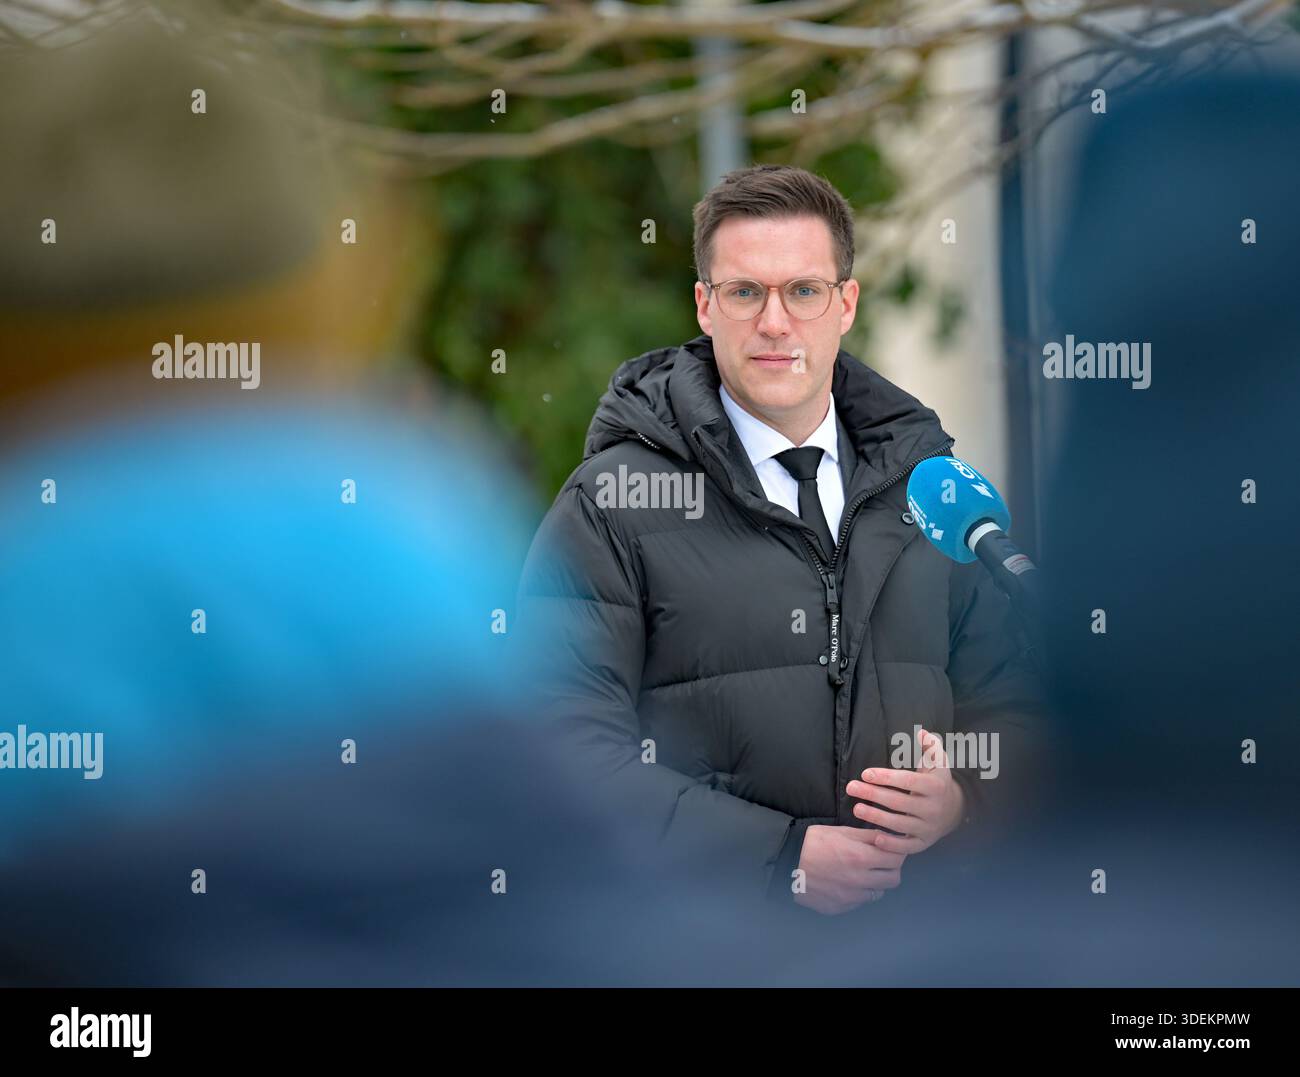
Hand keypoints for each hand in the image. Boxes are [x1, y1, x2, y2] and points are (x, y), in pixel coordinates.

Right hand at [792, 824, 905, 915]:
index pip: (897, 858)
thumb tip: (890, 836)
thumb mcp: (841, 831)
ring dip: (876, 882)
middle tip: (882, 860)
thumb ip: (868, 836)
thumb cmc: (813, 843)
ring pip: (879, 892)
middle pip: (894, 879)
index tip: (891, 848)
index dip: (897, 851)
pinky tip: (848, 882)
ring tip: (864, 871)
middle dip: (892, 868)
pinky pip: (860, 902)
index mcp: (861, 857)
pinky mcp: (840, 908)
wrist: (785, 864)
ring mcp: (850, 898)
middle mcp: (860, 881)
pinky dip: (860, 893)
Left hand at [844, 727, 965, 854]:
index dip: (886, 777)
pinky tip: (875, 838)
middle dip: (873, 795)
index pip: (908, 781)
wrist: (955, 810)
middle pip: (899, 802)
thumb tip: (922, 732)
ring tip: (856, 809)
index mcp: (936, 786)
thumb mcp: (938, 762)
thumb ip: (930, 745)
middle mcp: (933, 808)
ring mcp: (929, 827)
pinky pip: (907, 847)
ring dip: (876, 818)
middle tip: (851, 787)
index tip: (865, 774)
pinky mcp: (924, 843)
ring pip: (900, 824)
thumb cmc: (937, 781)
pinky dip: (892, 845)